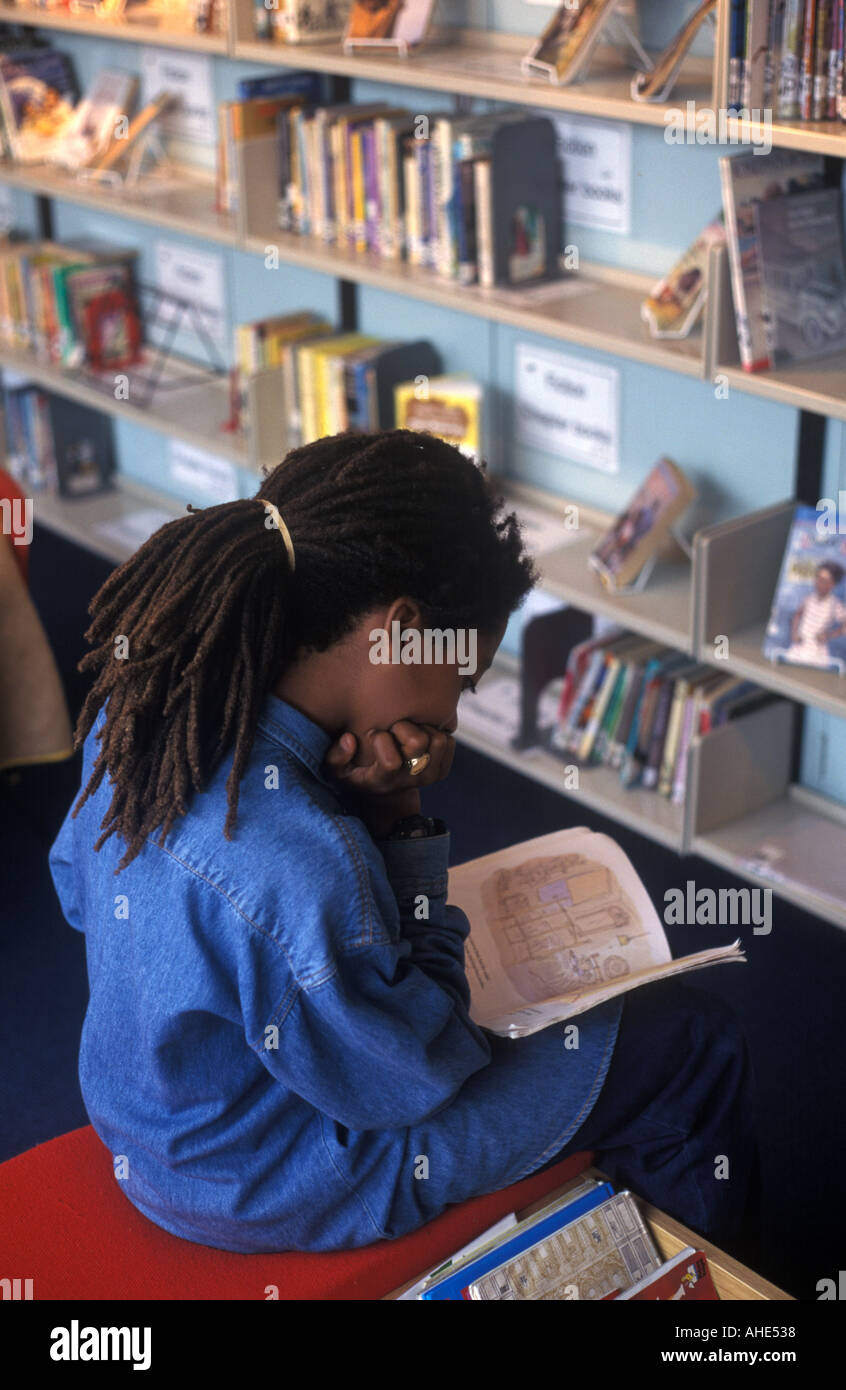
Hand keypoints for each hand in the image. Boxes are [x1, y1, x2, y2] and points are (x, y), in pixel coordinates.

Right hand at [324, 720, 454, 836]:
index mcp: (384, 780)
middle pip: (418, 742)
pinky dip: (434, 732)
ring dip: (421, 729)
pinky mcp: (443, 770)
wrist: (388, 795)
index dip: (380, 739)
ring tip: (406, 733)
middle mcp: (409, 780)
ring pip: (436, 739)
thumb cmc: (360, 775)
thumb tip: (350, 739)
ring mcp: (429, 776)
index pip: (391, 760)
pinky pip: (448, 740)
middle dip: (403, 727)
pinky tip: (419, 737)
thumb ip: (336, 757)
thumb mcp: (338, 772)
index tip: (373, 735)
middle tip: (393, 730)